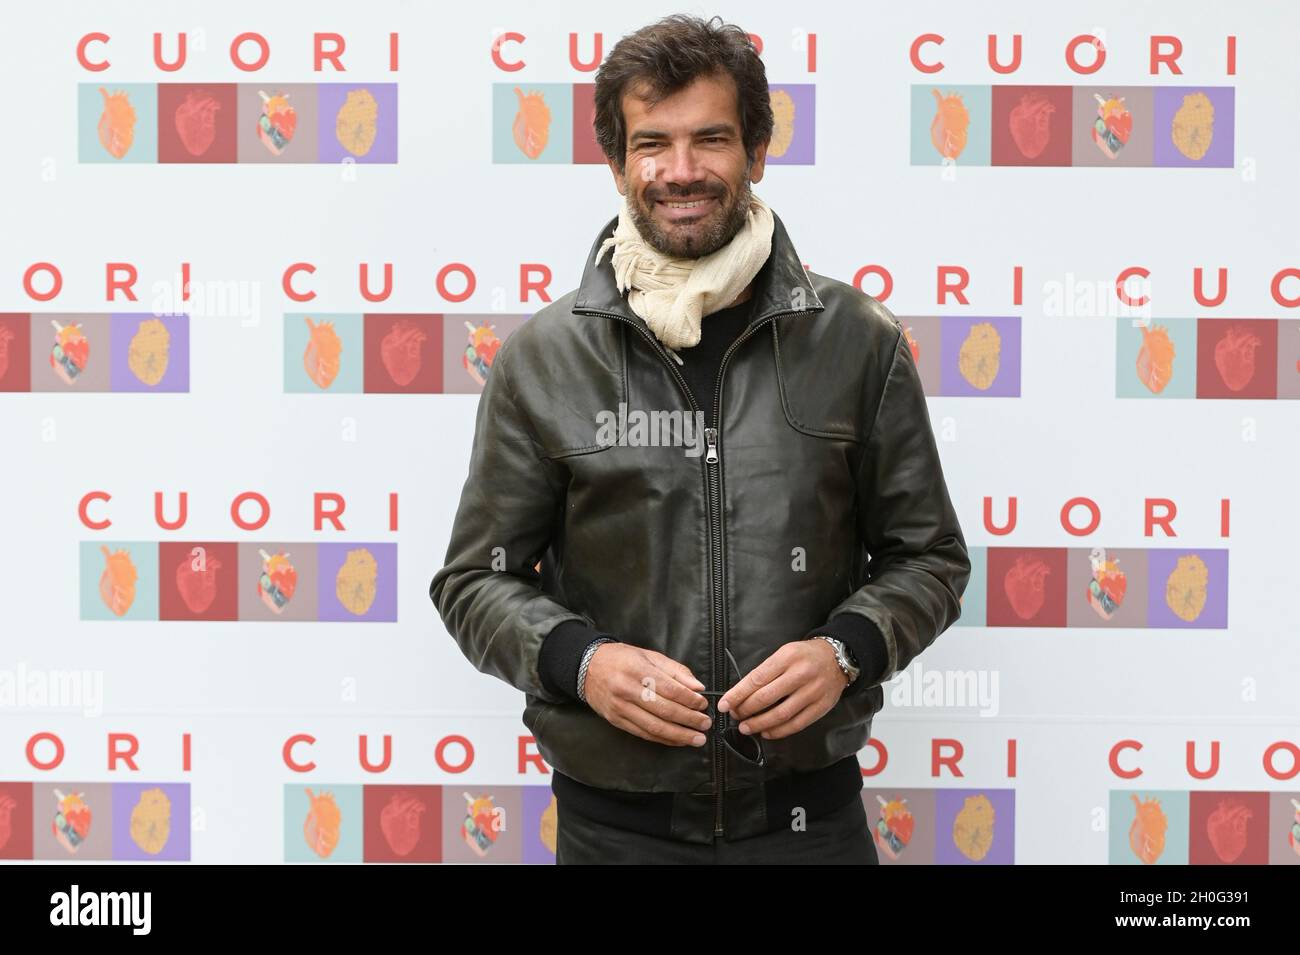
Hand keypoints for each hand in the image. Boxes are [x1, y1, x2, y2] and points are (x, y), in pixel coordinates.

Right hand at [584, 644, 712, 747]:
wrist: (588, 667)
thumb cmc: (621, 659)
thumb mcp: (649, 656)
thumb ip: (675, 671)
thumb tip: (698, 688)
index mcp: (638, 670)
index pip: (670, 689)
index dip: (690, 700)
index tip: (703, 704)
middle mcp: (628, 690)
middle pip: (664, 710)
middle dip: (689, 720)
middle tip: (705, 724)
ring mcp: (621, 708)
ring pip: (655, 727)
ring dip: (679, 735)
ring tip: (697, 738)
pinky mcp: (617, 720)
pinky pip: (643, 734)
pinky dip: (663, 739)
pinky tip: (677, 740)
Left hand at [717, 640, 848, 740]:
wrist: (838, 658)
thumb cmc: (805, 656)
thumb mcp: (784, 653)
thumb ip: (766, 671)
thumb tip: (741, 693)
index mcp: (787, 658)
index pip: (756, 679)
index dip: (737, 694)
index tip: (724, 704)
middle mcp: (800, 674)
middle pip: (766, 698)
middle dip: (745, 710)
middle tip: (735, 716)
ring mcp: (812, 692)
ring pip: (780, 714)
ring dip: (759, 724)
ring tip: (746, 727)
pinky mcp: (821, 706)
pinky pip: (797, 724)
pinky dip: (779, 731)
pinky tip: (767, 732)